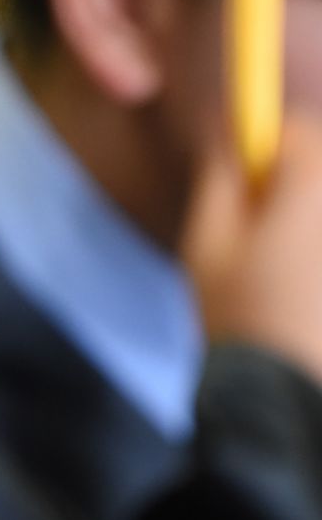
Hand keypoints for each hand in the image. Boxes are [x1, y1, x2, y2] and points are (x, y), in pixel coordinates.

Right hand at [180, 113, 321, 383]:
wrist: (278, 387)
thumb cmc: (236, 307)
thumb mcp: (209, 237)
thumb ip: (223, 175)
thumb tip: (231, 133)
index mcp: (311, 192)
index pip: (302, 132)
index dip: (269, 141)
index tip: (246, 170)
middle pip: (319, 172)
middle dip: (291, 185)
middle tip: (258, 226)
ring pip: (316, 214)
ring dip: (300, 223)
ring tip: (276, 269)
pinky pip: (315, 249)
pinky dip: (306, 258)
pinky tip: (295, 292)